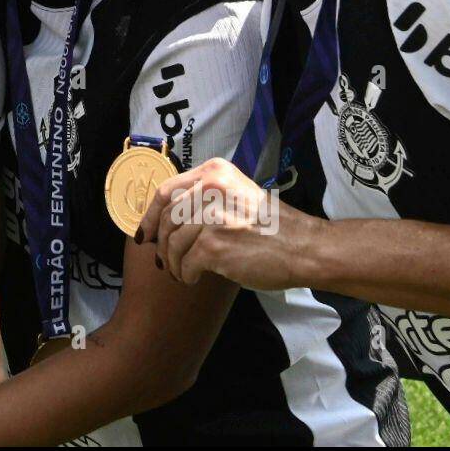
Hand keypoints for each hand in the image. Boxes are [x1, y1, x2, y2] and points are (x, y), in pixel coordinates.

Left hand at [137, 157, 321, 289]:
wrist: (304, 247)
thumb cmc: (273, 226)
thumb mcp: (238, 193)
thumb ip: (206, 197)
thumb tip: (166, 219)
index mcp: (214, 172)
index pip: (166, 191)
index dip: (150, 215)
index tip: (144, 233)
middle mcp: (210, 188)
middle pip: (166, 218)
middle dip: (159, 243)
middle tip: (162, 260)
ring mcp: (211, 216)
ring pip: (172, 243)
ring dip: (172, 263)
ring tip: (180, 272)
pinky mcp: (214, 244)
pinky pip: (185, 263)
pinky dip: (185, 274)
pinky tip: (193, 278)